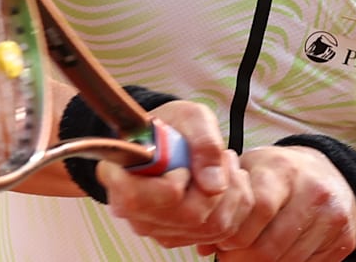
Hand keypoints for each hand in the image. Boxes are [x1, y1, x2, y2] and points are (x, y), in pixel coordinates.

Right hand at [98, 100, 250, 249]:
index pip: (152, 199)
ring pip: (211, 228)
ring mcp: (157, 231)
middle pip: (191, 216)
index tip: (183, 163)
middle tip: (220, 156)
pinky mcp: (178, 238)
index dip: (176, 181)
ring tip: (223, 166)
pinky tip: (223, 184)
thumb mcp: (191, 116)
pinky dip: (234, 207)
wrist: (167, 141)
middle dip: (217, 184)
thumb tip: (214, 186)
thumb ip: (204, 143)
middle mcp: (135, 215)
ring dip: (230, 194)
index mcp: (121, 181)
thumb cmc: (173, 125)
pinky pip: (221, 234)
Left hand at [193, 143, 355, 261]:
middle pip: (269, 246)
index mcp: (283, 169)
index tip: (219, 241)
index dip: (233, 234)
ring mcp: (333, 216)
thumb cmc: (277, 175)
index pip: (257, 209)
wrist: (329, 174)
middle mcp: (313, 190)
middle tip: (229, 255)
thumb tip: (200, 242)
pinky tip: (274, 255)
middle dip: (241, 258)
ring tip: (247, 255)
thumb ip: (225, 200)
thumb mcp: (249, 173)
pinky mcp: (344, 238)